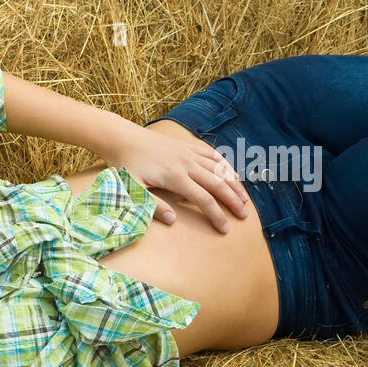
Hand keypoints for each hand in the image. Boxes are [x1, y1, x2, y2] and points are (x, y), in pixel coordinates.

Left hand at [103, 125, 248, 232]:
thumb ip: (152, 205)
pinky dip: (225, 165)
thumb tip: (173, 220)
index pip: (204, 200)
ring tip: (245, 199)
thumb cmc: (125, 165)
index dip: (216, 215)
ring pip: (219, 169)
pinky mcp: (188, 145)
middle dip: (233, 201)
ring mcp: (189, 152)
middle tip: (244, 216)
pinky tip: (232, 174)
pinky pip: (212, 154)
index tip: (225, 229)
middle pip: (218, 184)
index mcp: (175, 177)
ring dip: (234, 184)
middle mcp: (187, 163)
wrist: (123, 137)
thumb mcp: (132, 189)